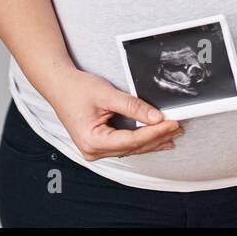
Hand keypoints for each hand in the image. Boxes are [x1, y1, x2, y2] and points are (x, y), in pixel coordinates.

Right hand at [48, 68, 183, 159]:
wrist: (58, 85)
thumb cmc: (75, 89)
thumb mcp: (106, 95)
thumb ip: (132, 106)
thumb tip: (155, 116)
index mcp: (92, 141)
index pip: (132, 139)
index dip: (155, 132)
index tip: (172, 123)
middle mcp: (93, 150)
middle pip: (134, 147)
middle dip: (158, 137)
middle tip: (178, 128)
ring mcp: (95, 150)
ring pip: (131, 148)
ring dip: (152, 141)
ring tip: (172, 134)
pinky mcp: (99, 144)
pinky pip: (124, 145)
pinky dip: (141, 140)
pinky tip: (155, 138)